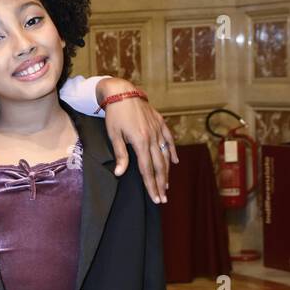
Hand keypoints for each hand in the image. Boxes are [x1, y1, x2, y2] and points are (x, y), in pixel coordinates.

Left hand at [96, 77, 177, 204]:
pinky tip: (175, 162)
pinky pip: (169, 140)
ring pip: (165, 155)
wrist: (122, 92)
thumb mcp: (114, 135)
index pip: (147, 169)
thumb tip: (120, 173)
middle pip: (159, 166)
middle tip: (163, 198)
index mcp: (140, 141)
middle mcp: (152, 137)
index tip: (156, 198)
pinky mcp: (160, 122)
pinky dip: (172, 151)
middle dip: (161, 183)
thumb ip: (120, 155)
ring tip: (167, 185)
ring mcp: (158, 129)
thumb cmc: (115, 114)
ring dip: (167, 171)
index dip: (151, 185)